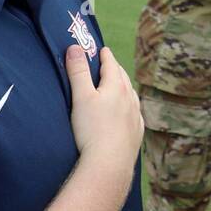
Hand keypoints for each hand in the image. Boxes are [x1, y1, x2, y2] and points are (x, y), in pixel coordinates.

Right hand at [66, 45, 142, 172]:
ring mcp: (135, 116)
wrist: (109, 163)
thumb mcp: (80, 97)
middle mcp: (129, 99)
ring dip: (124, 86)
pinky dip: (130, 106)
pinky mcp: (137, 132)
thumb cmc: (91, 129)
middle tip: (108, 63)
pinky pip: (135, 113)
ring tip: (119, 84)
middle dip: (115, 69)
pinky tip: (128, 111)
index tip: (102, 49)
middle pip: (123, 78)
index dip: (105, 56)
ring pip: (131, 95)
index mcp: (116, 87)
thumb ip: (78, 72)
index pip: (111, 65)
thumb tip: (74, 47)